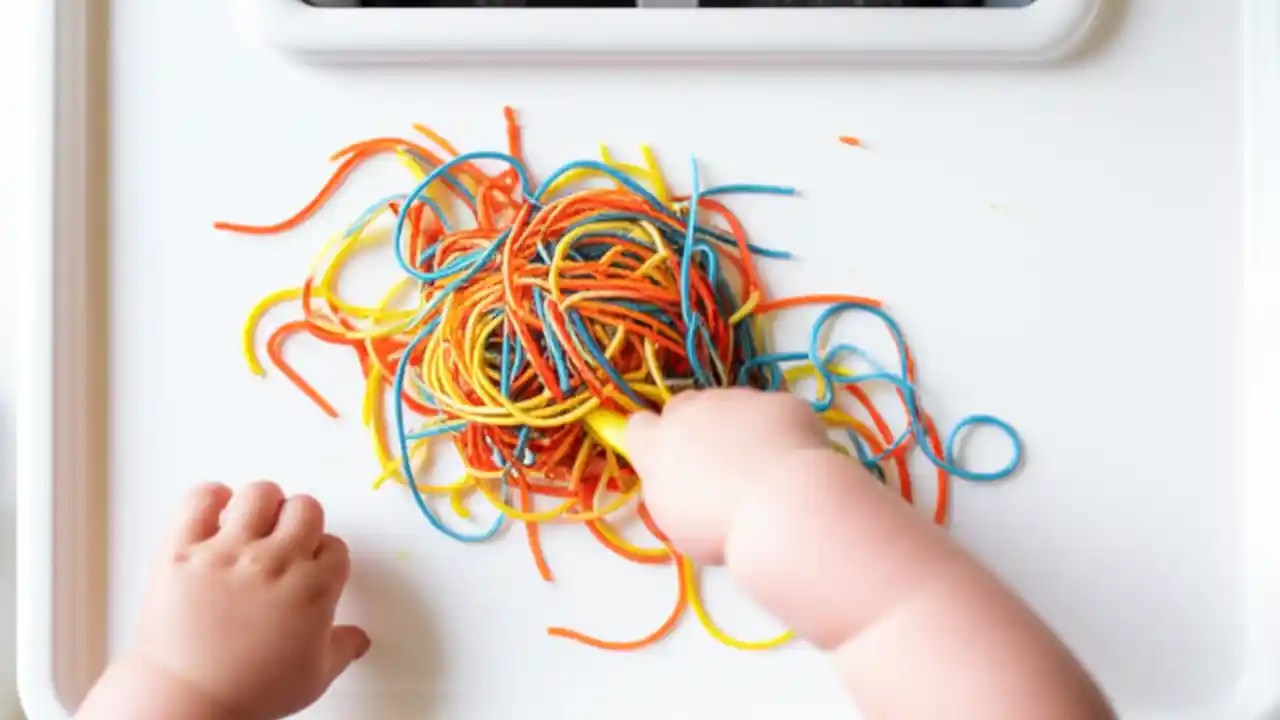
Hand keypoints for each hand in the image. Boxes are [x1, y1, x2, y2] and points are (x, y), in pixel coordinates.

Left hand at [77, 481, 369, 719]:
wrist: (185, 702)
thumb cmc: (249, 693)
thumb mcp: (313, 677)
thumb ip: (342, 648)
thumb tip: (358, 639)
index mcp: (313, 588)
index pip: (335, 546)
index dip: (323, 556)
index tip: (310, 567)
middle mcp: (275, 561)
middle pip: (305, 508)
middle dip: (300, 523)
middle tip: (285, 542)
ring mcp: (227, 552)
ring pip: (260, 493)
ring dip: (261, 506)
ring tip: (251, 525)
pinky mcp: (183, 550)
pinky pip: (200, 499)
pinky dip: (210, 500)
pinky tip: (214, 518)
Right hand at [625, 388, 831, 563]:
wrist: (782, 509)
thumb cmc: (722, 531)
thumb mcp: (677, 524)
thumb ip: (672, 491)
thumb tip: (687, 486)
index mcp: (658, 447)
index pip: (639, 426)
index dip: (655, 440)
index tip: (671, 460)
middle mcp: (692, 413)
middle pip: (685, 407)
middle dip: (696, 428)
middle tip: (719, 466)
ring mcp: (737, 400)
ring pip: (731, 405)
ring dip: (739, 428)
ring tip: (762, 468)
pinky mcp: (778, 401)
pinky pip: (774, 411)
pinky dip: (780, 430)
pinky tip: (791, 461)